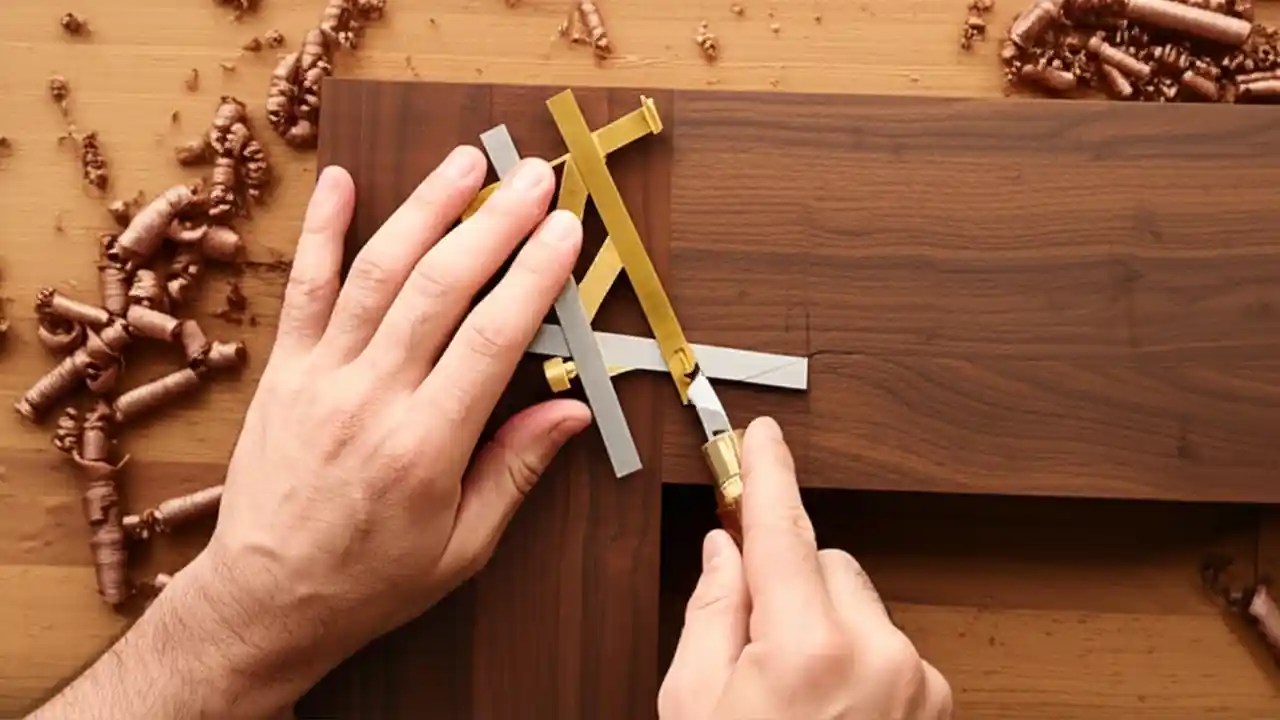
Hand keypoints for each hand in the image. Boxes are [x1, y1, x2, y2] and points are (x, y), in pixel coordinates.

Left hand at [173, 149, 589, 698]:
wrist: (265, 599)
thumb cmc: (370, 581)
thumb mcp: (462, 547)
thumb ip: (516, 470)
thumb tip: (571, 411)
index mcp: (425, 444)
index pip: (492, 338)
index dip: (533, 276)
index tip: (565, 230)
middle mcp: (372, 397)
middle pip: (441, 287)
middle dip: (493, 223)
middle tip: (533, 178)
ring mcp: (321, 376)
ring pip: (378, 273)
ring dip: (425, 208)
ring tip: (465, 162)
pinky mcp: (285, 371)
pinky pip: (304, 289)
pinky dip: (322, 231)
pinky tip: (341, 182)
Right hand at [659, 418, 951, 719]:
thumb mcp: (695, 707)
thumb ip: (708, 617)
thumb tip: (723, 555)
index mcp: (808, 651)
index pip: (781, 531)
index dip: (767, 474)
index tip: (764, 437)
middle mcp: (876, 656)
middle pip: (826, 564)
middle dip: (787, 586)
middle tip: (752, 644)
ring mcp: (914, 680)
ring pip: (859, 604)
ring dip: (825, 627)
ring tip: (795, 694)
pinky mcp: (935, 702)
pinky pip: (888, 646)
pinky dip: (858, 662)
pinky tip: (830, 707)